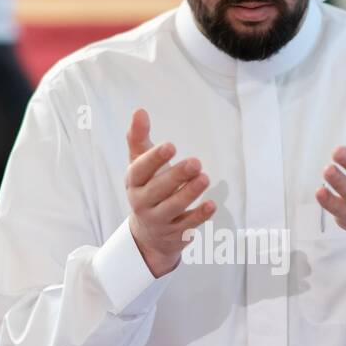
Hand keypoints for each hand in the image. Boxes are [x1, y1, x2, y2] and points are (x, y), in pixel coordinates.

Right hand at [125, 108, 215, 276]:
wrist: (148, 235)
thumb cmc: (147, 189)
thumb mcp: (140, 165)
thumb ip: (139, 138)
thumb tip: (139, 110)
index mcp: (134, 183)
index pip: (140, 170)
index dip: (154, 159)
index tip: (171, 146)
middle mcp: (142, 203)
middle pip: (158, 190)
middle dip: (177, 176)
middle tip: (196, 162)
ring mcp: (159, 220)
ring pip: (173, 207)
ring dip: (190, 193)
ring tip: (204, 178)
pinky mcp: (175, 234)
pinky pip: (188, 225)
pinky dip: (199, 215)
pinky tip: (212, 204)